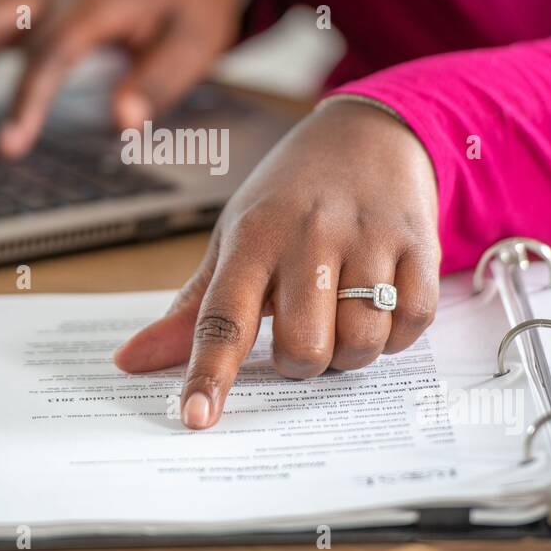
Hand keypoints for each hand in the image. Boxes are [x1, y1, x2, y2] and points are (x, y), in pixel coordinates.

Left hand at [112, 100, 440, 428]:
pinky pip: (413, 324)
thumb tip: (131, 362)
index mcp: (252, 237)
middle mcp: (309, 234)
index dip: (208, 372)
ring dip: (351, 352)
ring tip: (342, 318)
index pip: (222, 317)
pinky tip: (381, 307)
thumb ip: (192, 310)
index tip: (196, 417)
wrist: (367, 133)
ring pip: (361, 342)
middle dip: (301, 363)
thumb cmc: (288, 198)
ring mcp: (368, 237)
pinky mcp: (419, 243)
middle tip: (302, 332)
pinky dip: (396, 335)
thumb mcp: (234, 240)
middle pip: (303, 347)